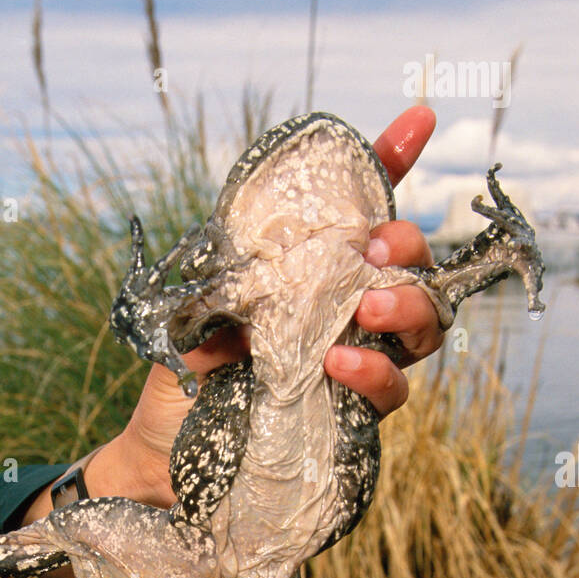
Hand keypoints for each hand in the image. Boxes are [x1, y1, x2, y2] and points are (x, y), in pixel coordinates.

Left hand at [106, 104, 441, 505]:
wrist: (158, 458)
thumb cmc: (178, 379)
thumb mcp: (194, 312)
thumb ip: (228, 279)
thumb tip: (258, 257)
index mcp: (306, 277)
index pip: (357, 213)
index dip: (390, 162)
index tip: (418, 119)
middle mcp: (341, 316)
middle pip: (409, 268)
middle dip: (408, 248)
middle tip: (376, 250)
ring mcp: (352, 366)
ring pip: (420, 328)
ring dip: (405, 307)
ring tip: (366, 310)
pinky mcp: (349, 419)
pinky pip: (390, 390)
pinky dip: (374, 373)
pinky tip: (341, 364)